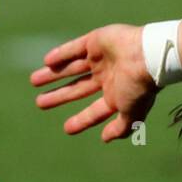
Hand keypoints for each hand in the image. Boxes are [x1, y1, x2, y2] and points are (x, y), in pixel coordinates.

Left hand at [31, 24, 156, 141]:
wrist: (147, 56)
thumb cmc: (138, 88)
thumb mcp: (131, 114)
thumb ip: (120, 128)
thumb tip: (105, 139)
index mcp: (116, 96)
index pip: (95, 110)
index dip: (82, 120)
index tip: (67, 129)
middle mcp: (108, 78)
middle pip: (78, 88)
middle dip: (59, 96)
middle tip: (40, 103)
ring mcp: (101, 59)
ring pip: (72, 68)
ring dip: (54, 75)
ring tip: (34, 81)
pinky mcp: (96, 41)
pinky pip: (74, 48)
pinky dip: (61, 54)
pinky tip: (47, 62)